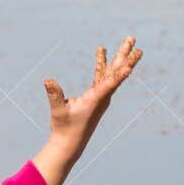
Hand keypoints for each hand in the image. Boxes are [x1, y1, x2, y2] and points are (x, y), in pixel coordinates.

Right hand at [34, 36, 143, 184]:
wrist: (70, 143)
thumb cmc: (64, 128)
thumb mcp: (58, 111)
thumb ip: (54, 95)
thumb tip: (47, 81)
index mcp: (95, 100)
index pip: (109, 85)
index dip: (119, 75)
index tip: (130, 66)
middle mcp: (102, 96)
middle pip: (117, 72)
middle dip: (126, 56)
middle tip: (135, 43)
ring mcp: (101, 96)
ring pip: (112, 71)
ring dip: (119, 56)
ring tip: (129, 41)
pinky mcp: (96, 96)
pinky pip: (102, 76)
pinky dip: (103, 63)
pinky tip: (102, 51)